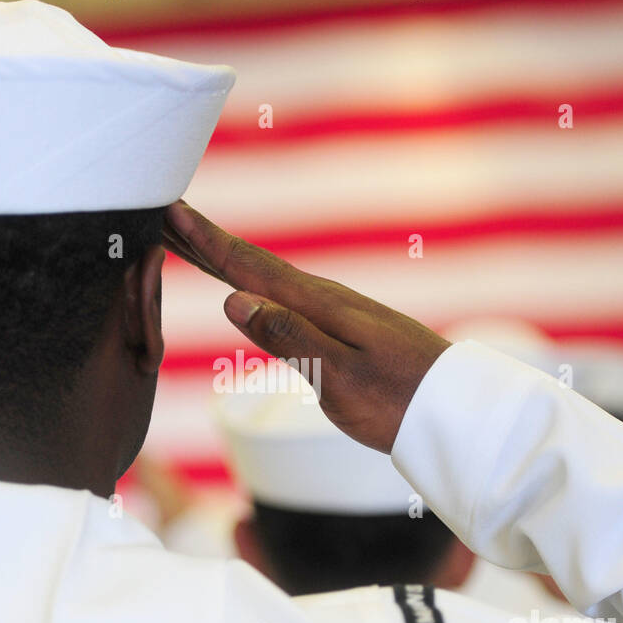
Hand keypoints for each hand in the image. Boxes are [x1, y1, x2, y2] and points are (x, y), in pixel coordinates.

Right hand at [163, 201, 449, 453]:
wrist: (456, 412)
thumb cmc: (400, 400)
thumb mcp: (339, 376)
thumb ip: (289, 337)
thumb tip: (233, 299)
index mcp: (318, 306)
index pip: (250, 267)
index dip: (207, 241)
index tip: (171, 210)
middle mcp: (324, 301)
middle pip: (253, 265)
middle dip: (208, 242)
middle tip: (166, 215)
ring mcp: (336, 314)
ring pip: (268, 280)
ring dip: (228, 261)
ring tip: (194, 246)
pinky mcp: (344, 332)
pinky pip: (286, 299)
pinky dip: (258, 286)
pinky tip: (253, 292)